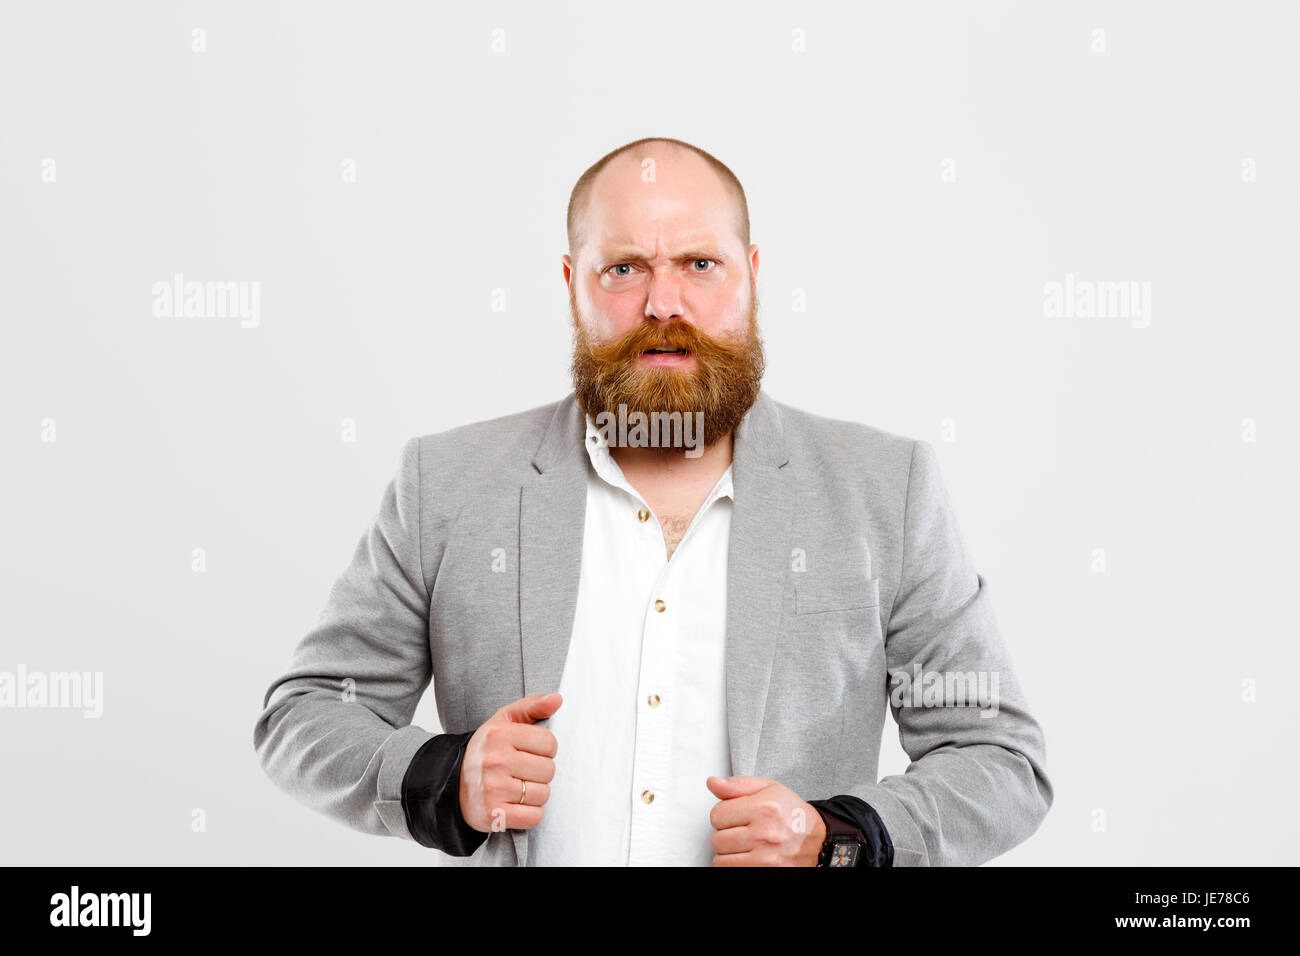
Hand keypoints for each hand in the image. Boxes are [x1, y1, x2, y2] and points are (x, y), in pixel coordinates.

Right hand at [458, 692, 560, 832]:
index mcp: (499, 734)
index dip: (544, 750)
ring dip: (535, 794)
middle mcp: (495, 760)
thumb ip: (532, 706)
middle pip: (548, 770)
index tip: (530, 752)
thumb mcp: (504, 721)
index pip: (549, 743)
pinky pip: (534, 816)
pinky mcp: (493, 814)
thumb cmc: (486, 751)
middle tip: (521, 772)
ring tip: (517, 788)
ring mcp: (493, 788)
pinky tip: (516, 805)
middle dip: (540, 772)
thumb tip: (557, 699)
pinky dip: (530, 814)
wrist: (451, 783)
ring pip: (543, 794)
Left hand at [707, 775, 825, 865]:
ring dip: (729, 853)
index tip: (736, 815)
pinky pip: (732, 872)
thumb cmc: (792, 813)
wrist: (819, 840)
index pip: (717, 815)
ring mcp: (766, 859)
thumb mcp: (768, 789)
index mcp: (764, 808)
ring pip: (721, 860)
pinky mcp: (767, 873)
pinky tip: (748, 856)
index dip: (724, 814)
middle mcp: (765, 834)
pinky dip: (736, 865)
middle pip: (716, 839)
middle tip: (742, 831)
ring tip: (745, 845)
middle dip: (725, 834)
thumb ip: (737, 785)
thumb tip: (712, 783)